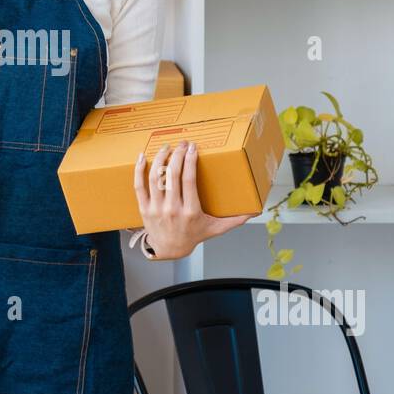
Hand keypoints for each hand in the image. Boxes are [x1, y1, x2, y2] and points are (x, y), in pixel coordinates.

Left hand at [133, 140, 251, 260]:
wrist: (169, 250)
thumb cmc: (193, 235)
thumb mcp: (215, 228)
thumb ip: (234, 220)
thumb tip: (255, 211)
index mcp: (191, 211)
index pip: (189, 181)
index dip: (190, 161)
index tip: (193, 148)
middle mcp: (172, 209)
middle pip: (172, 176)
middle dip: (177, 155)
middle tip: (182, 144)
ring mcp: (156, 208)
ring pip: (155, 178)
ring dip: (160, 159)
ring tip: (166, 147)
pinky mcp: (144, 208)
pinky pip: (139, 186)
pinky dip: (139, 170)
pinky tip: (142, 156)